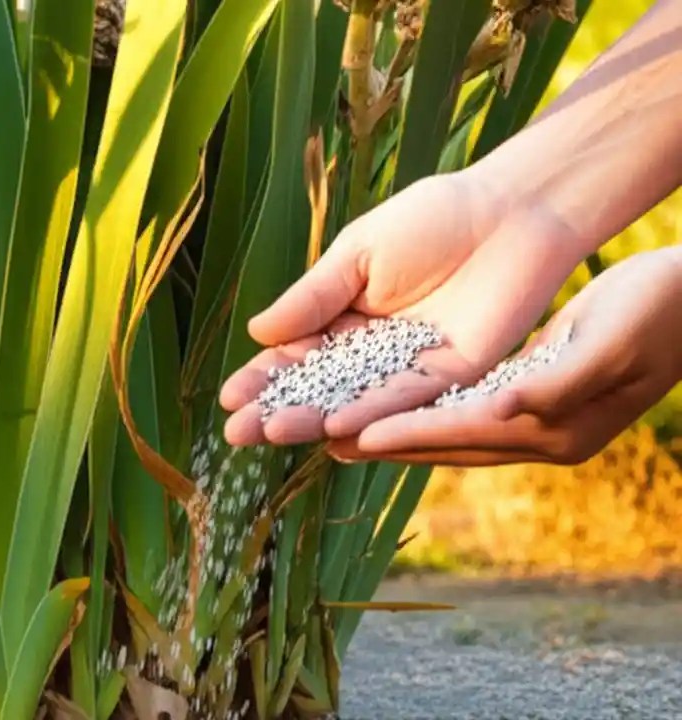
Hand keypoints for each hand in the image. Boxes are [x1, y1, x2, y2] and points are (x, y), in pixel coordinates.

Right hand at [219, 169, 582, 446]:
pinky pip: (406, 399)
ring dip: (314, 419)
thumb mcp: (357, 254)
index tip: (229, 399)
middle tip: (236, 433)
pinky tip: (334, 426)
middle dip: (276, 410)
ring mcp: (411, 367)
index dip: (262, 379)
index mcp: (345, 319)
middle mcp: (374, 352)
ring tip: (273, 432)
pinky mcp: (454, 376)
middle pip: (318, 389)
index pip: (294, 357)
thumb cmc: (432, 219)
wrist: (513, 210)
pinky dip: (372, 414)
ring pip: (355, 401)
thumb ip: (313, 298)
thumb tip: (257, 333)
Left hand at [331, 246, 681, 466]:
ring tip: (334, 428)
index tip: (349, 435)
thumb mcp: (611, 339)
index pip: (461, 433)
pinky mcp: (530, 404)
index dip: (404, 434)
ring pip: (444, 432)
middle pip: (441, 443)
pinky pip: (459, 413)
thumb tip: (507, 409)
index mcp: (555, 429)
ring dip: (390, 431)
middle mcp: (539, 438)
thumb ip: (560, 380)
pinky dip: (417, 410)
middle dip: (379, 444)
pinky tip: (385, 402)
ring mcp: (535, 427)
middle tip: (315, 441)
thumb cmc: (657, 309)